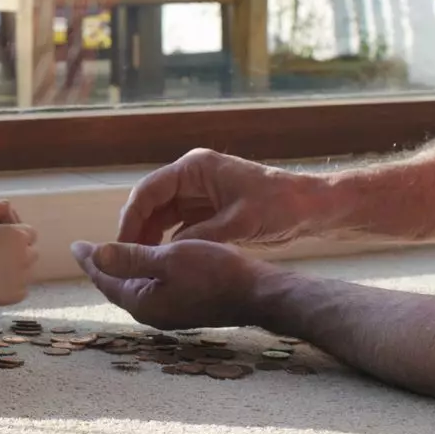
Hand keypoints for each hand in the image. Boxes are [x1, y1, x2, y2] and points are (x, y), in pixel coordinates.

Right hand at [0, 202, 37, 305]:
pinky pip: (20, 290)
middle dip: (19, 251)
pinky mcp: (14, 296)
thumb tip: (7, 204)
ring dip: (16, 269)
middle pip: (31, 252)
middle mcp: (25, 257)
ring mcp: (21, 279)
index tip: (1, 238)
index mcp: (18, 236)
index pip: (29, 233)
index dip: (16, 234)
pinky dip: (11, 286)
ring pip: (27, 272)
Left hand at [72, 239, 258, 330]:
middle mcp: (151, 313)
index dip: (90, 259)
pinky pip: (151, 290)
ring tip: (112, 254)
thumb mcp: (169, 258)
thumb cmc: (216, 273)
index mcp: (142, 301)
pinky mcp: (182, 309)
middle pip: (116, 287)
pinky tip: (145, 264)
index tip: (75, 245)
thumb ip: (130, 259)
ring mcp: (167, 314)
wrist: (257, 294)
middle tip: (87, 250)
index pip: (105, 279)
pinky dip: (141, 275)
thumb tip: (95, 256)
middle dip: (101, 267)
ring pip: (134, 288)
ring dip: (121, 270)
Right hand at [116, 148, 325, 246]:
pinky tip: (162, 262)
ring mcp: (198, 193)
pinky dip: (169, 242)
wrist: (312, 206)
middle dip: (137, 231)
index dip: (131, 219)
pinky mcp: (207, 209)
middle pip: (150, 203)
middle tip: (126, 260)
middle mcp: (191, 177)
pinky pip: (178, 225)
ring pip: (161, 216)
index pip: (148, 191)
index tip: (122, 245)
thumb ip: (201, 236)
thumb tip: (166, 254)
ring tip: (140, 265)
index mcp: (194, 168)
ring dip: (150, 238)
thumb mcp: (238, 224)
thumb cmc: (280, 206)